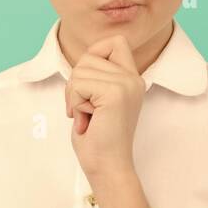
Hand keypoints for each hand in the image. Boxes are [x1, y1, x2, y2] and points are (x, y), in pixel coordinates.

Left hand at [64, 33, 145, 179]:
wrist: (107, 166)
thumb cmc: (97, 137)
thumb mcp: (97, 98)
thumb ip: (96, 76)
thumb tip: (84, 59)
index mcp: (132, 78)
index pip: (115, 41)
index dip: (94, 55)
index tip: (89, 85)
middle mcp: (133, 78)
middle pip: (89, 56)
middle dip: (76, 83)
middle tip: (86, 109)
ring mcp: (127, 84)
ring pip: (80, 70)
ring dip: (74, 96)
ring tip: (88, 115)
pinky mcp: (116, 93)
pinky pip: (78, 84)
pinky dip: (74, 103)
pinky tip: (87, 119)